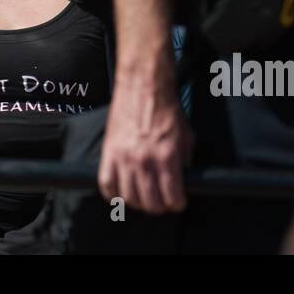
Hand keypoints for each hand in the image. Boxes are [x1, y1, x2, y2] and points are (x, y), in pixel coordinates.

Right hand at [98, 78, 193, 213]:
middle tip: (161, 200)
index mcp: (167, 157)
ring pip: (129, 198)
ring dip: (138, 202)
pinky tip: (121, 190)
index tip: (177, 200)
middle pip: (150, 203)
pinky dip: (113, 194)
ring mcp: (124, 157)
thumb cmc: (166, 109)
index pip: (172, 198)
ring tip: (142, 196)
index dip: (178, 203)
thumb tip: (181, 179)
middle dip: (159, 206)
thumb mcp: (187, 136)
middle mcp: (145, 160)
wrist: (144, 86)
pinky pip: (107, 185)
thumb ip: (184, 161)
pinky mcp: (109, 152)